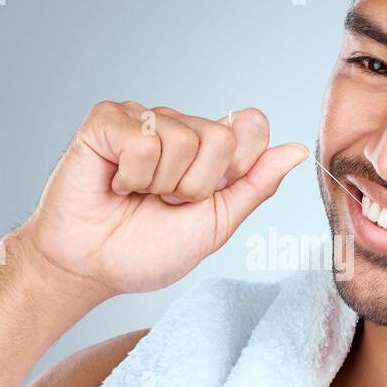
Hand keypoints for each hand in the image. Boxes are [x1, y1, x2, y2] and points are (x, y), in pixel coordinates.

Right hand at [18, 101, 307, 297]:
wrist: (91, 267)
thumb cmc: (145, 250)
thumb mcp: (216, 224)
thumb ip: (255, 185)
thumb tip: (296, 150)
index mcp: (208, 147)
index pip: (250, 129)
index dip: (231, 172)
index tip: (200, 199)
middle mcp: (178, 126)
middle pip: (219, 138)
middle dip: (194, 186)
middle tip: (163, 202)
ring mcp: (142, 118)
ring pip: (181, 138)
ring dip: (159, 184)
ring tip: (136, 195)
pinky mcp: (106, 120)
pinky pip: (142, 140)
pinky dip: (130, 175)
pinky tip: (114, 184)